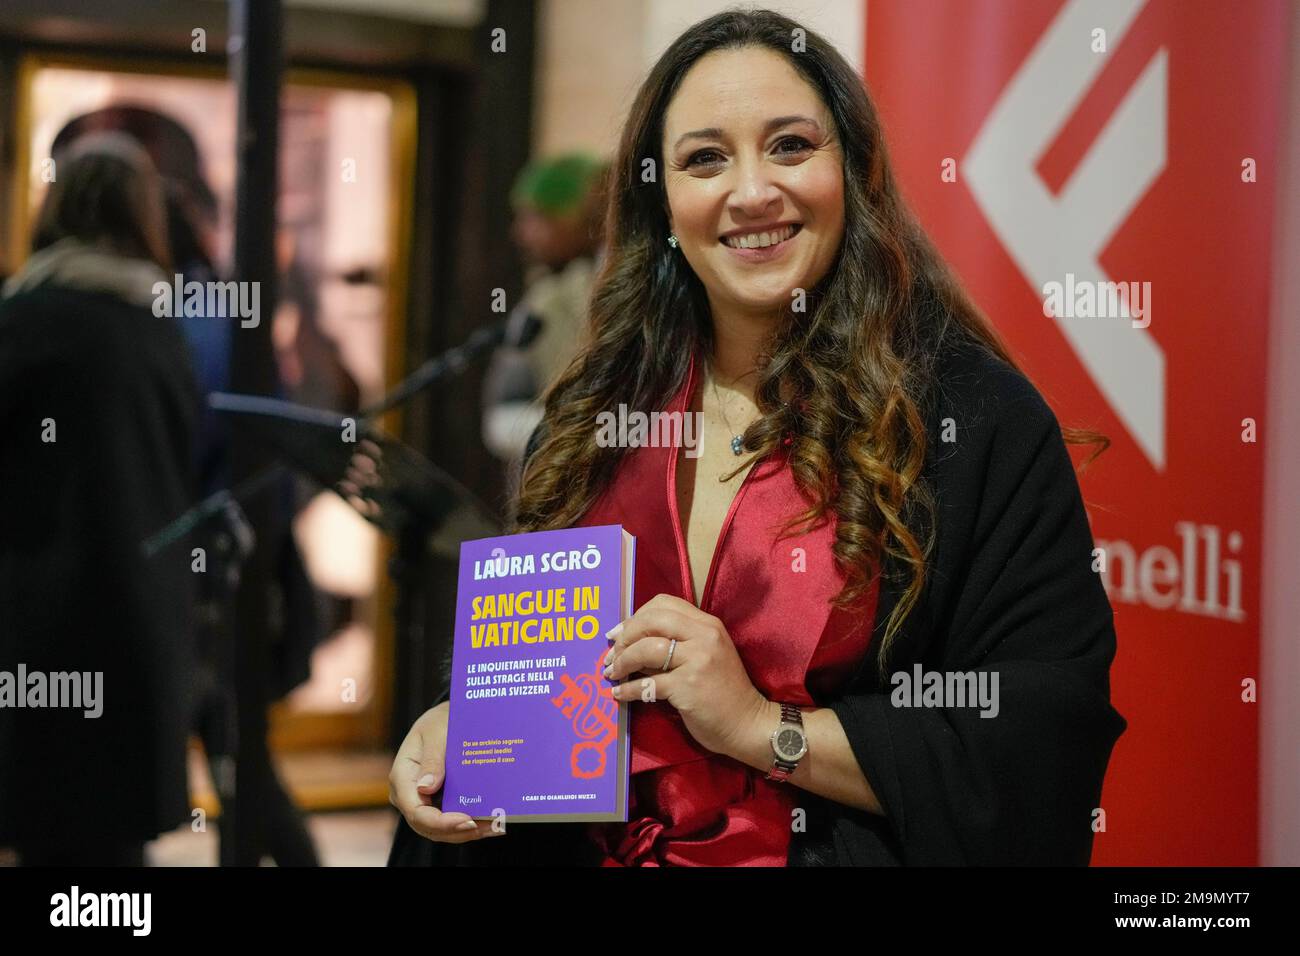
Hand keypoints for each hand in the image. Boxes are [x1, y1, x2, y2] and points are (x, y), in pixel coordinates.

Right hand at [388, 701, 503, 842]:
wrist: (446, 718)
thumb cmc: (439, 721)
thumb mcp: (436, 732)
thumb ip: (432, 759)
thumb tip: (426, 788)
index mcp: (402, 776)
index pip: (416, 811)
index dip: (441, 822)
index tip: (468, 820)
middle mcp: (409, 794)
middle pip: (428, 826)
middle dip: (459, 831)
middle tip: (490, 826)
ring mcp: (422, 801)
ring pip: (440, 830)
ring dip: (468, 833)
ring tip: (497, 826)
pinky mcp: (437, 803)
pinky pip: (450, 821)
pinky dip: (471, 825)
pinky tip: (493, 822)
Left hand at [603, 593, 771, 758]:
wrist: (747, 723)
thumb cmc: (724, 691)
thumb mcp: (704, 657)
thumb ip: (675, 645)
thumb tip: (632, 646)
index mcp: (708, 624)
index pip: (664, 604)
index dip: (636, 616)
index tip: (620, 633)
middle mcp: (704, 636)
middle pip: (652, 621)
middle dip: (625, 636)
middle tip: (612, 654)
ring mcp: (697, 660)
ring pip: (646, 649)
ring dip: (622, 662)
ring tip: (612, 673)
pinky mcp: (688, 686)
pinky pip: (647, 683)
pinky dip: (628, 689)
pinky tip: (619, 694)